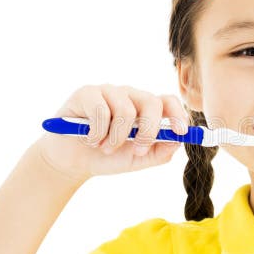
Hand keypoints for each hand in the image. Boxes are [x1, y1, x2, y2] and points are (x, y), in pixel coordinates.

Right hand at [36, 84, 189, 180]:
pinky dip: (98, 133)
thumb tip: (178, 139)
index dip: (178, 114)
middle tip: (137, 151)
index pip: (168, 101)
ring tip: (106, 148)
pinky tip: (90, 139)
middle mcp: (130, 96)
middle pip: (151, 102)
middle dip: (148, 131)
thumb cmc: (107, 157)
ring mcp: (109, 92)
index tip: (181, 132)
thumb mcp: (138, 159)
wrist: (72, 161)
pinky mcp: (87, 93)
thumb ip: (161, 151)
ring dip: (117, 137)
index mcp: (145, 109)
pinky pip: (101, 111)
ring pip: (126, 110)